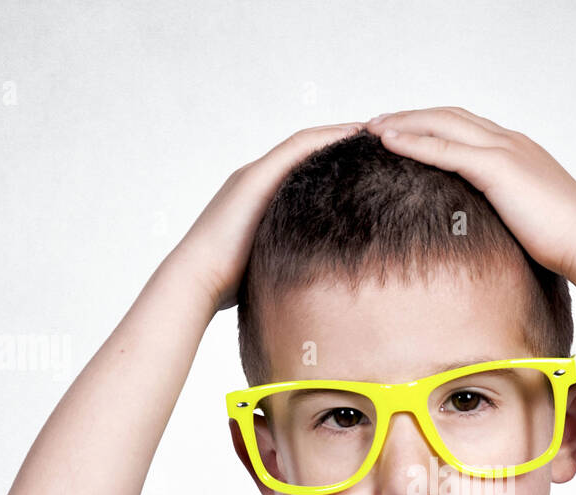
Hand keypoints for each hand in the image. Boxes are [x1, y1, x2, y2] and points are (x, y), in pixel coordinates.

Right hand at [170, 122, 364, 312]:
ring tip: (372, 130)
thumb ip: (290, 258)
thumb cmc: (229, 283)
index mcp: (260, 199)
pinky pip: (296, 149)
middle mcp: (256, 179)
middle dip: (339, 142)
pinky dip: (325, 138)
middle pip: (305, 152)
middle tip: (377, 138)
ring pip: (303, 143)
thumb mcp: (271, 263)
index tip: (365, 161)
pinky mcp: (254, 179)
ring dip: (337, 133)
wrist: (198, 280)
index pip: (301, 170)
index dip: (332, 161)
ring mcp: (254, 176)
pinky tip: (352, 134)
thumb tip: (320, 280)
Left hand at [365, 107, 575, 284]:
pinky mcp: (498, 167)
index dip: (432, 125)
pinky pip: (445, 149)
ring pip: (442, 124)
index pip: (466, 126)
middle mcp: (510, 141)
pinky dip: (413, 141)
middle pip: (449, 116)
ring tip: (370, 127)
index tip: (402, 131)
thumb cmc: (565, 243)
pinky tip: (387, 142)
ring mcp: (504, 150)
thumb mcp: (528, 221)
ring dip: (403, 122)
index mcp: (518, 151)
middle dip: (410, 116)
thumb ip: (505, 214)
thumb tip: (488, 234)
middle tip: (375, 123)